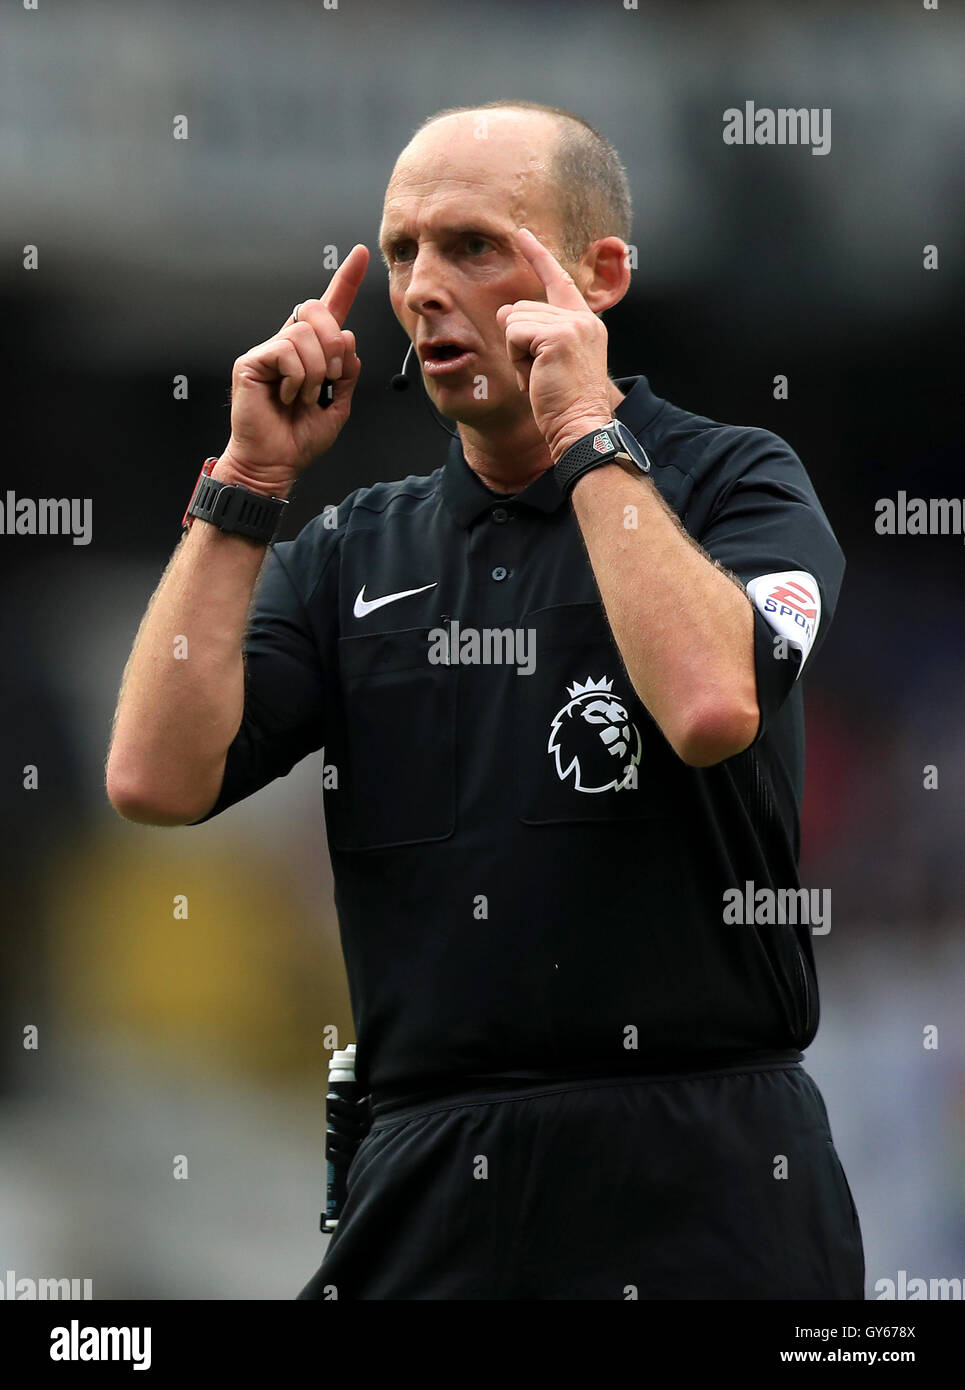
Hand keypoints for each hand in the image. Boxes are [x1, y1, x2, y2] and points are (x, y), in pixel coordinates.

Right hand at [219, 244, 369, 493]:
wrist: (275, 462)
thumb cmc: (300, 437)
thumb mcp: (339, 404)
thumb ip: (348, 372)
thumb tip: (346, 341)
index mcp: (312, 352)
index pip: (330, 309)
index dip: (345, 280)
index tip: (360, 253)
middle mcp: (289, 344)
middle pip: (318, 310)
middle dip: (334, 344)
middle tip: (329, 377)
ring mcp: (269, 350)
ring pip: (305, 334)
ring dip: (316, 371)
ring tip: (304, 396)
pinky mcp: (252, 361)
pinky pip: (286, 350)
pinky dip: (297, 377)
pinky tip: (288, 395)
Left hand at [495, 227, 612, 463]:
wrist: (580, 426)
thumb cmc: (564, 403)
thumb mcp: (551, 362)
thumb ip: (534, 333)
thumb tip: (504, 312)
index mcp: (585, 323)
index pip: (559, 281)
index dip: (539, 257)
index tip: (523, 235)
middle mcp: (582, 319)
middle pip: (522, 309)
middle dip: (518, 344)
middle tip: (540, 373)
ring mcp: (571, 325)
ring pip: (515, 322)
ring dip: (516, 354)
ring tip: (540, 376)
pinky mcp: (557, 336)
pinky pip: (514, 334)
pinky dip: (516, 358)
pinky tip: (535, 377)